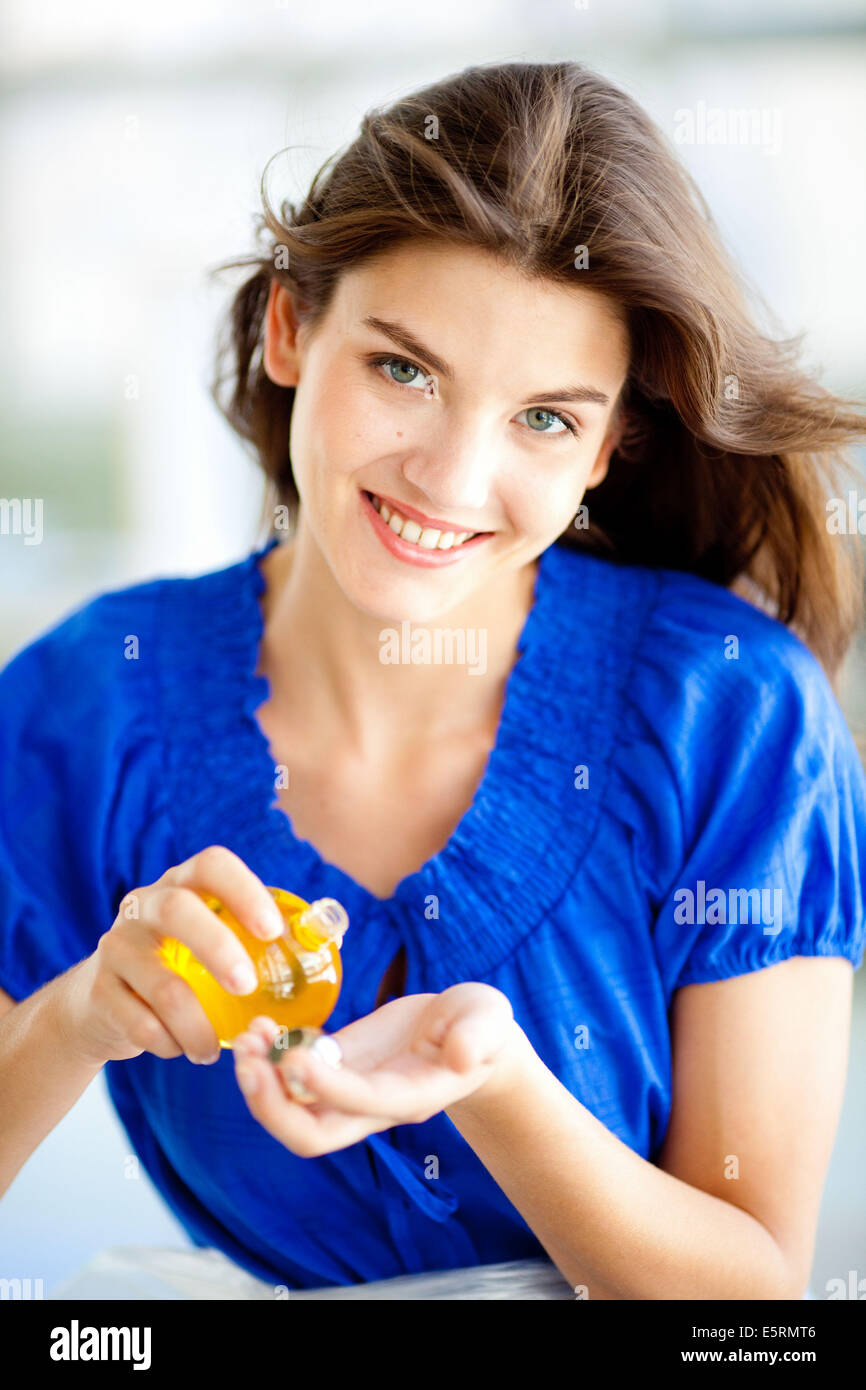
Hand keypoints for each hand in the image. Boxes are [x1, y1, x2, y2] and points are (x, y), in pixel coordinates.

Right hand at [60, 845, 285, 1065]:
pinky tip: (181, 1049)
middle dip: (218, 949)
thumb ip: (259, 937)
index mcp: (182, 884)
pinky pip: (139, 1024)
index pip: (211, 865)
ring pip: (162, 985)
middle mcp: (145, 906)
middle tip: (247, 987)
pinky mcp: (98, 990)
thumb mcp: (211, 939)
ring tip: (212, 1049)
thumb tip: (329, 938)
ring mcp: (117, 946)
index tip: (273, 931)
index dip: (244, 891)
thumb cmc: (179, 967)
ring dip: (198, 1027)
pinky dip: (169, 1044)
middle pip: (178, 910)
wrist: (99, 1003)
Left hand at [231, 983, 521, 1155]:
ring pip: (293, 1113)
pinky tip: (261, 1028)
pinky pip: (291, 1080)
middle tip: (248, 1061)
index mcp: (411, 1096)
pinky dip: (268, 1060)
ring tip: (247, 1039)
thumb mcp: (488, 1021)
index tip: (295, 1055)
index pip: (360, 1104)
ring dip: (260, 1083)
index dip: (325, 1086)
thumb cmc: (481, 1027)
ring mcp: (348, 1091)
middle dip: (271, 1106)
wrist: (469, 1035)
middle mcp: (372, 1106)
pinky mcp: (335, 1067)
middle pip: (312, 1135)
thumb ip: (478, 1036)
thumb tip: (463, 1055)